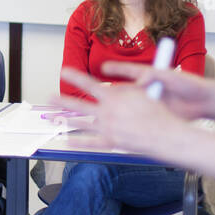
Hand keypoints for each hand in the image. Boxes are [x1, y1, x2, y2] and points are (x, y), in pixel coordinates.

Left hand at [58, 67, 183, 154]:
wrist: (164, 135)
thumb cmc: (157, 111)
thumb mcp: (141, 91)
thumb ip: (124, 87)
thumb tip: (113, 85)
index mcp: (113, 97)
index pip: (89, 83)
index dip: (75, 77)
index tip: (64, 71)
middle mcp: (106, 112)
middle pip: (78, 105)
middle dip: (62, 100)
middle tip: (50, 97)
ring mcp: (106, 129)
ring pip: (81, 124)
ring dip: (66, 119)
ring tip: (53, 117)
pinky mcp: (110, 142)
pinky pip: (90, 143)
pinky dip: (78, 142)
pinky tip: (67, 142)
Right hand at [98, 61, 213, 120]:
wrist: (205, 103)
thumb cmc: (192, 85)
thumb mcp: (172, 78)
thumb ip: (156, 76)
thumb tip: (140, 80)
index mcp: (153, 76)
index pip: (130, 71)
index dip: (117, 69)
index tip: (104, 67)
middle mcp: (150, 88)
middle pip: (127, 90)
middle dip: (113, 92)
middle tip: (97, 94)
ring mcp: (152, 101)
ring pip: (132, 105)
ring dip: (120, 108)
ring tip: (106, 112)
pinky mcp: (157, 113)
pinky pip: (141, 116)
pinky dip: (132, 119)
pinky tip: (122, 124)